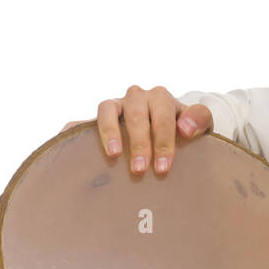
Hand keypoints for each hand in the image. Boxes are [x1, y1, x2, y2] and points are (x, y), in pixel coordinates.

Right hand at [70, 85, 213, 174]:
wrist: (173, 127)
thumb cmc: (186, 129)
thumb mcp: (202, 124)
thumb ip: (200, 119)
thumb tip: (186, 128)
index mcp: (161, 97)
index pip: (162, 116)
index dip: (163, 141)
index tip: (163, 167)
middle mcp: (137, 97)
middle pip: (136, 115)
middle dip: (139, 143)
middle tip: (141, 170)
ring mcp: (116, 106)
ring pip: (107, 110)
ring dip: (109, 131)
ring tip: (114, 155)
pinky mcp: (99, 118)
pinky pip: (82, 120)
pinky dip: (74, 129)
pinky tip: (66, 140)